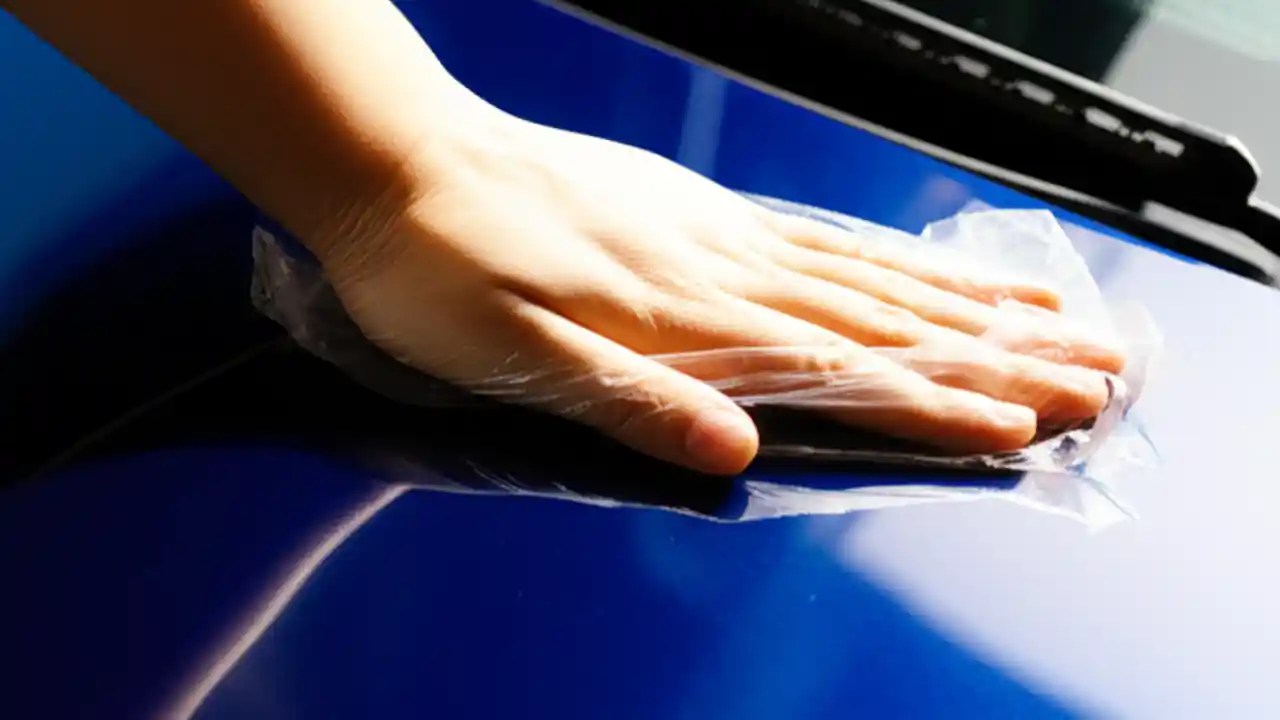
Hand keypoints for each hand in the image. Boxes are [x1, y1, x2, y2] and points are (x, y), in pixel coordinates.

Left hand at [316, 105, 1122, 474]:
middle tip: (1088, 370)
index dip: (932, 403)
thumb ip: (628, 402)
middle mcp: (719, 268)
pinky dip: (886, 253)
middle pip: (882, 316)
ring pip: (865, 270)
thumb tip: (732, 452)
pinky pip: (815, 234)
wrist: (402, 163)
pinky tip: (922, 264)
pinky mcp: (697, 208)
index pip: (838, 368)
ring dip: (963, 298)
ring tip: (1047, 312)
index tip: (1018, 429)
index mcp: (683, 316)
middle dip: (991, 352)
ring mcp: (715, 231)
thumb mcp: (511, 356)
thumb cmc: (442, 269)